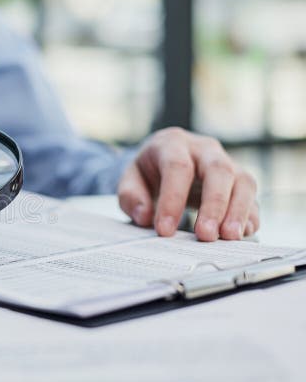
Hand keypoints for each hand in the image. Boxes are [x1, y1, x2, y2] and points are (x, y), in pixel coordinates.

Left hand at [117, 128, 258, 240]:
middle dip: (214, 205)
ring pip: (243, 182)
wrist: (165, 159)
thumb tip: (145, 217)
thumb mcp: (130, 179)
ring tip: (229, 237)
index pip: (178, 167)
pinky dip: (249, 216)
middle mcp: (205, 150)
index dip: (172, 200)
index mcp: (173, 143)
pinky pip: (252, 197)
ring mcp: (228, 163)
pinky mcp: (239, 183)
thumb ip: (131, 197)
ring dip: (238, 211)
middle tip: (205, 235)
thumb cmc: (148, 171)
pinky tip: (242, 234)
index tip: (165, 230)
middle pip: (218, 171)